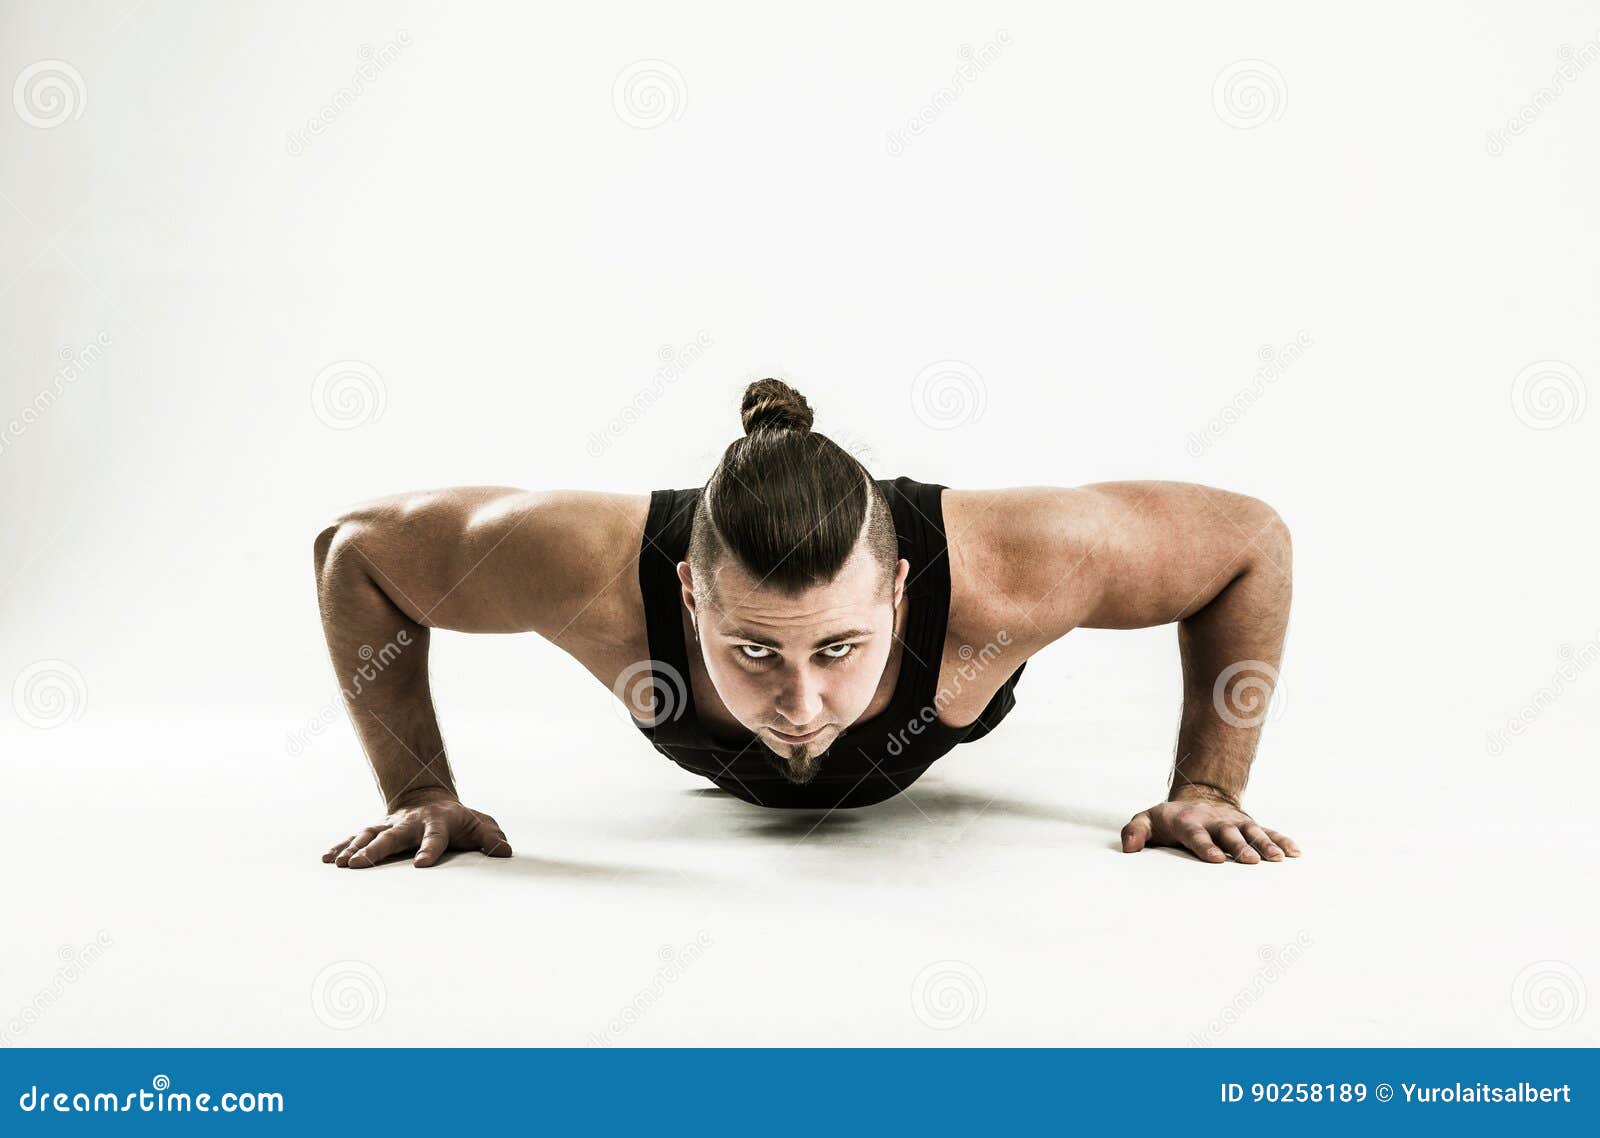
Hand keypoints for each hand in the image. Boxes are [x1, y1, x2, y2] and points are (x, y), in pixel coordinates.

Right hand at [322, 787, 512, 868]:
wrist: (428, 797)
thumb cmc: (457, 819)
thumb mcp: (479, 824)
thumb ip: (491, 838)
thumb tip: (505, 852)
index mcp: (438, 822)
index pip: (435, 837)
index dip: (429, 849)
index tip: (420, 865)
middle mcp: (410, 822)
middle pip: (392, 836)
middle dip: (375, 850)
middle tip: (359, 865)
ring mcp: (390, 824)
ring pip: (370, 835)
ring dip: (354, 849)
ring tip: (340, 864)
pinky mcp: (376, 829)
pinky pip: (356, 837)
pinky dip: (341, 846)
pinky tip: (328, 858)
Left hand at [1120, 787, 1299, 863]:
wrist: (1199, 797)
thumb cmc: (1170, 818)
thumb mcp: (1148, 820)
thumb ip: (1135, 831)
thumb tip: (1128, 848)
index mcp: (1189, 822)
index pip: (1196, 835)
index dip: (1205, 846)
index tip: (1215, 858)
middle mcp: (1215, 822)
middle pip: (1228, 835)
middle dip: (1239, 847)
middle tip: (1249, 860)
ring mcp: (1235, 823)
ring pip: (1252, 833)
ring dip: (1264, 845)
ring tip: (1277, 859)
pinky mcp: (1249, 825)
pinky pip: (1268, 832)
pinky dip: (1281, 840)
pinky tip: (1294, 852)